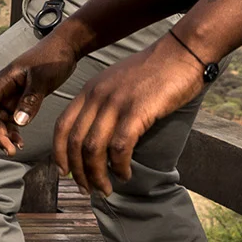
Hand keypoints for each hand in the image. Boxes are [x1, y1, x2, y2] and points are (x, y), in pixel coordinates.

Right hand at [0, 37, 81, 154]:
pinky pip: (14, 120)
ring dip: (4, 136)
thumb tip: (18, 122)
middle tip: (0, 151)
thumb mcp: (41, 79)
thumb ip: (30, 100)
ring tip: (12, 151)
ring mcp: (13, 95)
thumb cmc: (52, 58)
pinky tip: (21, 142)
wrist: (66, 49)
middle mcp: (5, 89)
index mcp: (4, 81)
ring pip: (2, 120)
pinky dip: (15, 132)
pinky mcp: (23, 100)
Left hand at [52, 38, 208, 195]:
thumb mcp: (118, 83)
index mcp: (89, 90)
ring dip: (97, 175)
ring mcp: (116, 103)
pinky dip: (119, 166)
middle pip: (74, 142)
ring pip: (93, 149)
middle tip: (88, 189)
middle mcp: (97, 96)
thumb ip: (104, 103)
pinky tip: (125, 174)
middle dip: (78, 172)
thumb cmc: (155, 71)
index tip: (64, 173)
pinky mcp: (137, 111)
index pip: (61, 126)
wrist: (182, 52)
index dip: (59, 154)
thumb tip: (98, 135)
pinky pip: (119, 148)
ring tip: (106, 188)